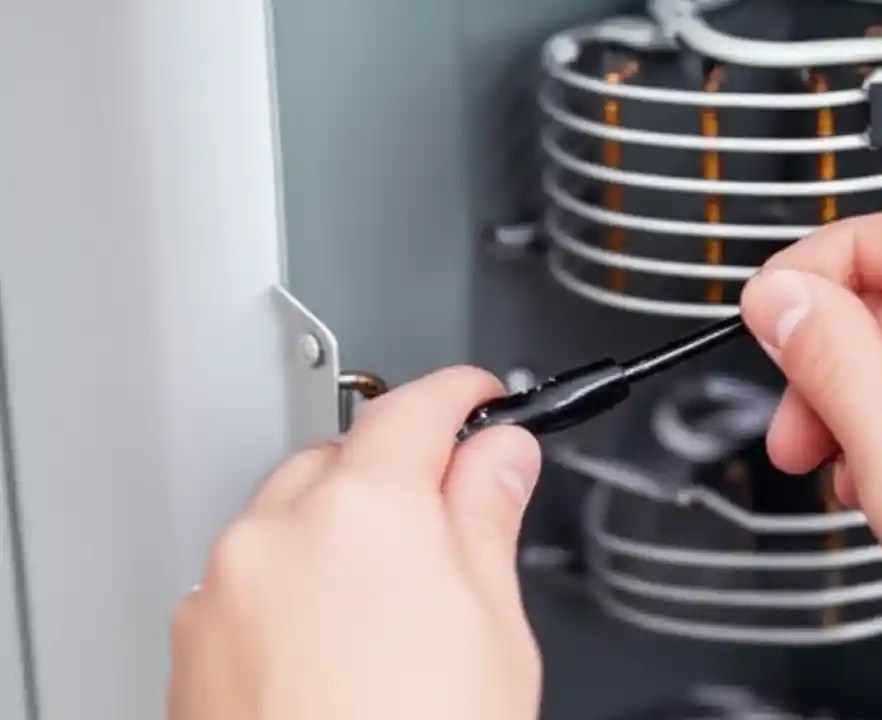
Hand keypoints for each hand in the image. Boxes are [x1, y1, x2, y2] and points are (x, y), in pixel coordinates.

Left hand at [168, 367, 541, 719]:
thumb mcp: (493, 628)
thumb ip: (488, 516)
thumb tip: (501, 456)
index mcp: (366, 512)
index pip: (417, 409)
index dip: (462, 395)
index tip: (483, 401)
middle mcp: (277, 533)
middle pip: (347, 457)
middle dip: (400, 474)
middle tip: (455, 520)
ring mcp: (224, 587)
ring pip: (290, 515)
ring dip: (340, 530)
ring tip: (395, 611)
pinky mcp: (195, 639)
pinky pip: (249, 575)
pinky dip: (292, 583)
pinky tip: (338, 646)